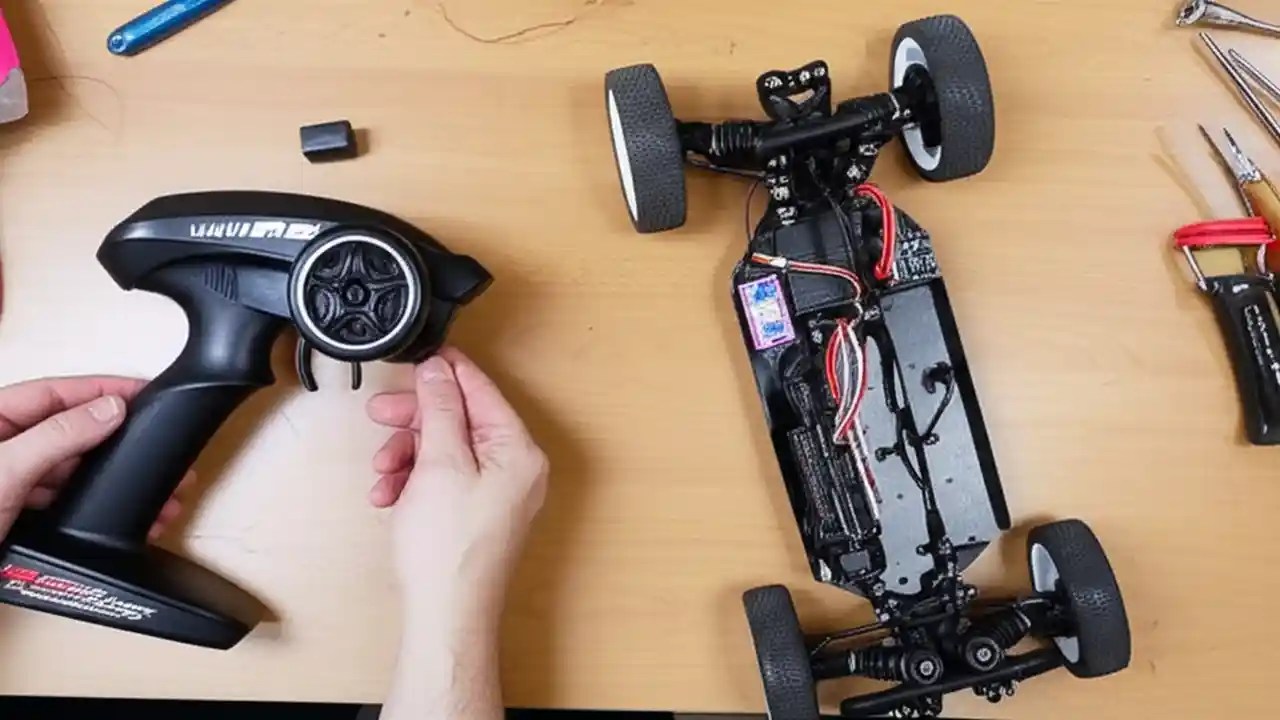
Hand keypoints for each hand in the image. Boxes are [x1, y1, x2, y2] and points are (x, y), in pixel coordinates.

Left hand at [0, 376, 187, 541]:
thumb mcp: (8, 469)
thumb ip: (58, 435)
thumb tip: (110, 410)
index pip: (58, 392)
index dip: (103, 390)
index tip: (143, 392)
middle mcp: (5, 444)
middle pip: (70, 430)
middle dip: (117, 441)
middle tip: (157, 444)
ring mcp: (9, 479)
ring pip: (73, 469)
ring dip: (111, 480)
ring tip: (153, 488)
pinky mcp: (17, 511)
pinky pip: (65, 500)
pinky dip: (94, 506)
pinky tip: (120, 513)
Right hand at [366, 349, 547, 620]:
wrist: (446, 613)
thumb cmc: (448, 547)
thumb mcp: (439, 463)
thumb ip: (440, 411)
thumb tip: (438, 371)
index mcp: (518, 450)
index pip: (482, 392)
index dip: (447, 372)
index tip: (419, 356)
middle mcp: (516, 468)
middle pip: (461, 421)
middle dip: (416, 420)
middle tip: (381, 415)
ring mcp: (499, 493)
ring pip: (447, 451)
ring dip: (408, 455)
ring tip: (383, 473)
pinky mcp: (478, 514)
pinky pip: (445, 480)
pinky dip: (414, 481)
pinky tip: (389, 496)